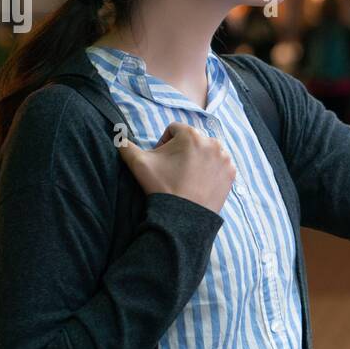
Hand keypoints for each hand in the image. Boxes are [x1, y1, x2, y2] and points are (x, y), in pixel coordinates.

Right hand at [118, 121, 235, 213]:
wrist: (182, 218)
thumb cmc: (161, 187)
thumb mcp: (138, 164)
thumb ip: (125, 145)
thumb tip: (117, 136)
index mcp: (191, 135)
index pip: (174, 130)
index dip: (164, 143)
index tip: (161, 160)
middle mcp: (212, 142)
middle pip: (192, 140)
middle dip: (182, 151)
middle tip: (174, 171)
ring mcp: (225, 158)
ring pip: (206, 151)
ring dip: (197, 159)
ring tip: (187, 177)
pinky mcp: (231, 173)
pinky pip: (219, 165)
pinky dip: (210, 170)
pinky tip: (200, 182)